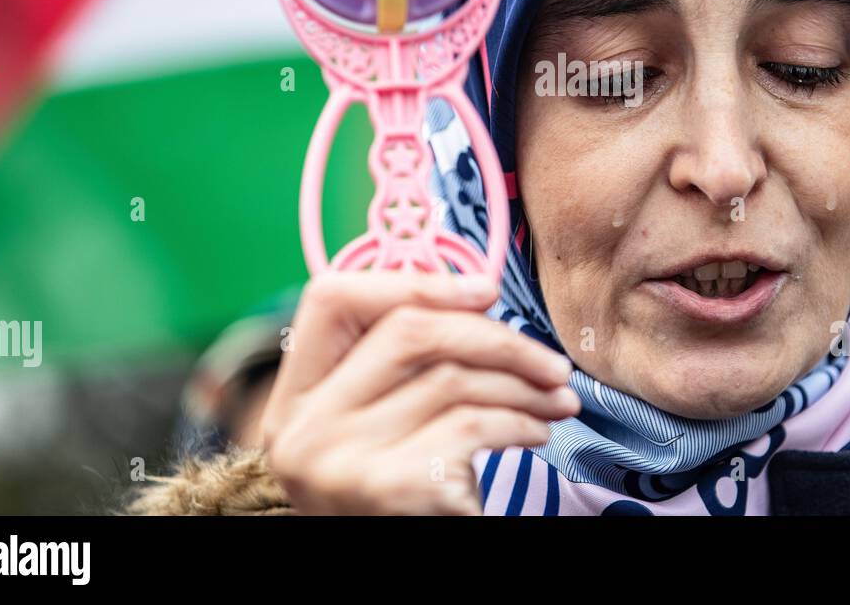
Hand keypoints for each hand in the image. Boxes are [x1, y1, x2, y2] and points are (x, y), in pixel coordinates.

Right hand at [259, 271, 578, 514]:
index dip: (413, 283)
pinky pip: (473, 425)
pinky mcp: (391, 488)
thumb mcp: (373, 427)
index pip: (331, 300)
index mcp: (293, 401)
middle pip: (408, 332)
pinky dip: (520, 423)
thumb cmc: (399, 494)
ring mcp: (342, 461)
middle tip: (550, 361)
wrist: (383, 565)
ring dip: (523, 386)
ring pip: (452, 378)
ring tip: (556, 399)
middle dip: (496, 337)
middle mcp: (304, 430)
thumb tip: (478, 294)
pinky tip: (537, 432)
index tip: (486, 290)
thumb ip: (396, 367)